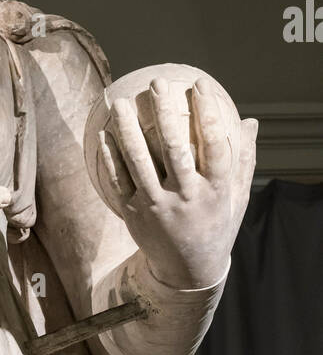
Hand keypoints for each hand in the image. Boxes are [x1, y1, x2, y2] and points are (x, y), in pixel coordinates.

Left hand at [98, 77, 256, 288]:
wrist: (187, 270)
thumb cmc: (216, 224)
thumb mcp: (237, 198)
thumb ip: (243, 160)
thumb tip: (251, 122)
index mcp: (215, 190)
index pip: (214, 144)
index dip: (208, 112)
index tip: (200, 84)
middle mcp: (186, 197)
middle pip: (174, 148)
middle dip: (165, 112)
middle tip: (156, 84)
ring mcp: (157, 206)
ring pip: (138, 161)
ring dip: (127, 129)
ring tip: (120, 102)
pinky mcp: (134, 214)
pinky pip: (118, 180)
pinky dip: (110, 156)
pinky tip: (104, 133)